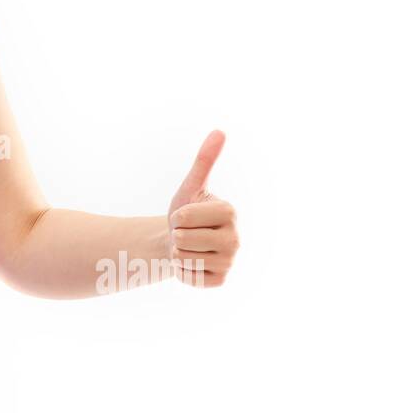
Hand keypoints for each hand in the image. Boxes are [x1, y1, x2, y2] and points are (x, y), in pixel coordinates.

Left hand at [167, 129, 238, 287]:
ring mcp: (230, 262)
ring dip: (178, 252)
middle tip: (186, 232)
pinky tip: (192, 262)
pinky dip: (182, 270)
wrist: (181, 240)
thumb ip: (205, 160)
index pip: (186, 216)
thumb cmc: (186, 210)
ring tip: (189, 246)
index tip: (186, 215)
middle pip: (184, 238)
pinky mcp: (220, 281)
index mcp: (230, 212)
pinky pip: (188, 276)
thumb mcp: (191, 185)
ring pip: (184, 258)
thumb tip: (219, 131)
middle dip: (176, 235)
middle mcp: (236, 239)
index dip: (178, 216)